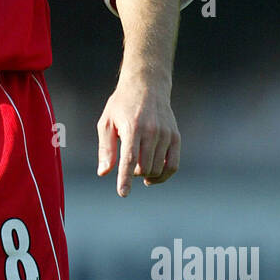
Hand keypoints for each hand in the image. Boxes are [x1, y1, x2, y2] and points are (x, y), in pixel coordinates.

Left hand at [96, 74, 180, 195]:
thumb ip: (106, 149)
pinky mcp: (175, 137)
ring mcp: (166, 134)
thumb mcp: (106, 122)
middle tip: (127, 166)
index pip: (129, 159)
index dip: (125, 178)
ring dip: (146, 174)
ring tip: (138, 167)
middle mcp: (152, 131)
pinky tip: (153, 176)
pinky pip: (173, 165)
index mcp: (132, 127)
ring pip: (157, 169)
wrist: (147, 86)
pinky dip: (163, 175)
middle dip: (133, 173)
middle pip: (144, 167)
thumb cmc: (122, 105)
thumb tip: (104, 173)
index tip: (123, 193)